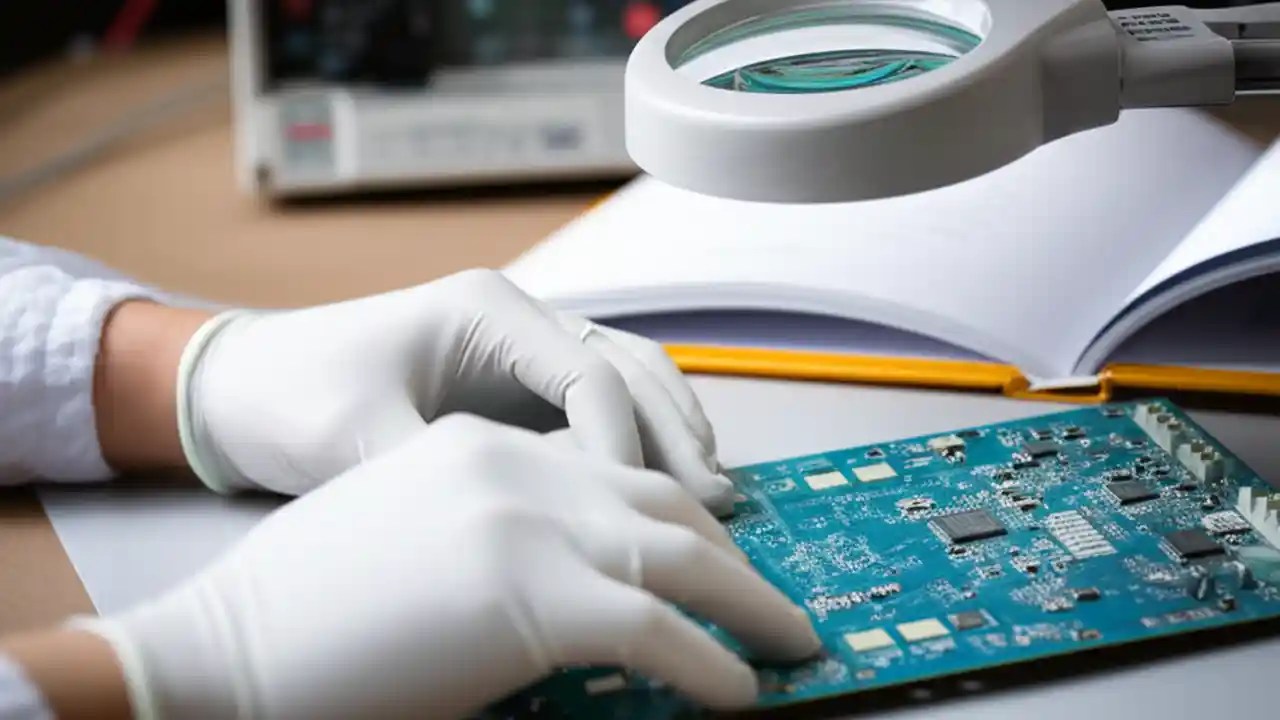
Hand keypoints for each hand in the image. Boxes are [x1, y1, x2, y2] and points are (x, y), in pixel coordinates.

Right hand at [78, 415, 819, 719]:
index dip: (682, 516)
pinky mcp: (530, 594)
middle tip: (777, 602)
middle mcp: (514, 465)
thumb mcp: (413, 536)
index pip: (613, 471)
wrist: (219, 651)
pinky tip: (741, 694)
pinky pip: (658, 625)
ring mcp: (526, 522)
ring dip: (750, 605)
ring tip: (792, 644)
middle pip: (664, 501)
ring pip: (680, 551)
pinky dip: (713, 664)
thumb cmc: (302, 617)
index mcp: (485, 447)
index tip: (722, 556)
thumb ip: (498, 538)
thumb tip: (580, 590)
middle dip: (734, 555)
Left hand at [179, 269, 732, 509]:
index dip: (620, 446)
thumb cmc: (290, 398)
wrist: (243, 388)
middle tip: (713, 504)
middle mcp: (517, 319)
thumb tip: (525, 539)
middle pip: (628, 368)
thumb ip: (443, 477)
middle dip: (675, 434)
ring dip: (672, 432)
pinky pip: (601, 405)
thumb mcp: (357, 441)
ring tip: (712, 493)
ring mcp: (521, 349)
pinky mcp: (516, 385)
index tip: (629, 513)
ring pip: (629, 379)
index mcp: (486, 310)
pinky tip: (663, 485)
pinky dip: (641, 439)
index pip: (587, 375)